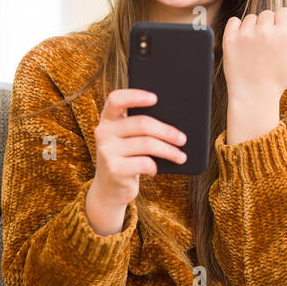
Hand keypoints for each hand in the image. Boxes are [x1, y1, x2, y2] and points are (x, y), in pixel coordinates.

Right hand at [91, 88, 187, 205]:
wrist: (109, 189)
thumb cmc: (126, 159)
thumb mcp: (128, 141)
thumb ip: (140, 129)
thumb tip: (175, 123)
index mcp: (107, 120)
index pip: (116, 99)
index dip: (135, 96)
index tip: (155, 98)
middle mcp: (103, 133)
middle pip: (141, 123)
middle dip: (167, 131)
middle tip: (183, 139)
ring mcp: (107, 151)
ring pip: (147, 144)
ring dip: (169, 151)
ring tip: (181, 156)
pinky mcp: (114, 169)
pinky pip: (145, 163)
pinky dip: (154, 166)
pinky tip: (155, 169)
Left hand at [221, 8, 286, 107]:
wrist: (252, 96)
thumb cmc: (279, 83)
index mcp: (284, 35)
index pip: (284, 12)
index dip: (283, 24)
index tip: (280, 37)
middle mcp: (265, 31)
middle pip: (268, 14)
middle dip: (268, 26)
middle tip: (267, 47)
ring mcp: (246, 35)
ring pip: (251, 17)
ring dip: (253, 28)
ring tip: (255, 49)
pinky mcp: (230, 39)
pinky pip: (234, 21)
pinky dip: (237, 29)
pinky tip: (243, 45)